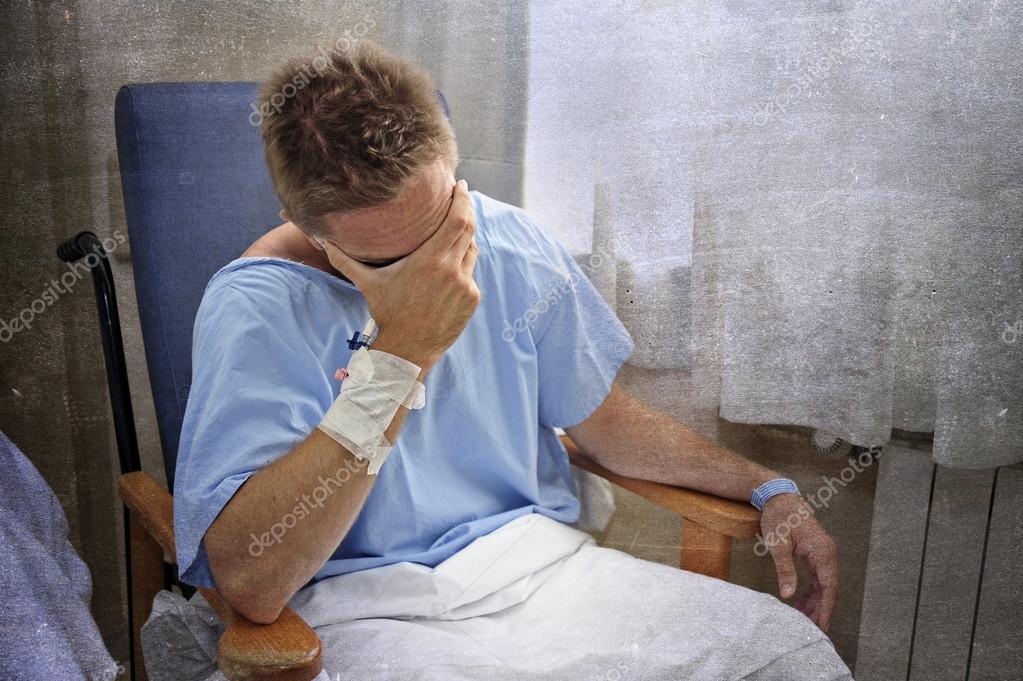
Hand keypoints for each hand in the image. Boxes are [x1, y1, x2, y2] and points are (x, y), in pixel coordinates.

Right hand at [320, 180, 479, 369]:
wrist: (408, 349)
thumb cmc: (387, 313)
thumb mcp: (367, 284)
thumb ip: (345, 259)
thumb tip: (322, 240)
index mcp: (429, 260)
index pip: (456, 221)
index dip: (462, 200)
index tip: (460, 185)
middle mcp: (451, 270)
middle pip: (469, 229)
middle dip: (466, 210)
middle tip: (461, 196)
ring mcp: (465, 285)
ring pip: (471, 250)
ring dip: (465, 238)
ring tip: (455, 227)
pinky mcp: (472, 299)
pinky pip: (471, 272)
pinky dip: (463, 263)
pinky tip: (451, 260)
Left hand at [759, 493, 838, 631]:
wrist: (778, 496)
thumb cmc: (778, 517)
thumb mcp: (778, 544)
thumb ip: (785, 570)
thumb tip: (788, 595)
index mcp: (822, 551)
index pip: (829, 586)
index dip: (825, 607)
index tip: (821, 625)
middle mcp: (827, 553)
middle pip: (828, 588)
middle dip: (820, 608)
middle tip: (811, 628)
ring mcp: (822, 552)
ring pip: (823, 583)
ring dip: (815, 601)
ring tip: (803, 619)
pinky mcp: (815, 552)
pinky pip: (817, 576)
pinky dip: (810, 590)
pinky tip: (800, 602)